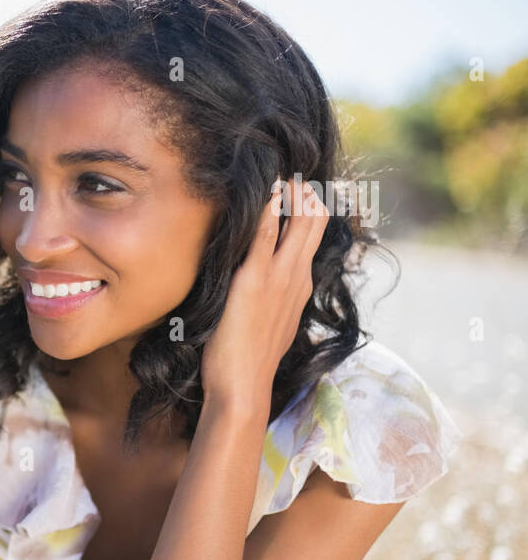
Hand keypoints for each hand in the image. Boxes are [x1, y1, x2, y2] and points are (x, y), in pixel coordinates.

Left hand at [201, 178, 330, 405]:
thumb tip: (269, 296)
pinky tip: (272, 188)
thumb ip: (275, 304)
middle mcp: (296, 277)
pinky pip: (266, 234)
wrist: (244, 387)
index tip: (305, 190)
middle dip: (308, 194)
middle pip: (315, 223)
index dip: (312, 211)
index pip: (314, 239)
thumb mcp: (272, 327)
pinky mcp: (255, 279)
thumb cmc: (249, 362)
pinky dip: (271, 208)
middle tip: (298, 173)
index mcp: (300, 287)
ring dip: (294, 194)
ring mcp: (279, 276)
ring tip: (288, 172)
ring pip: (299, 222)